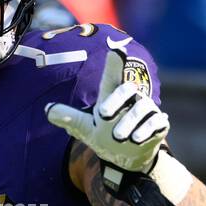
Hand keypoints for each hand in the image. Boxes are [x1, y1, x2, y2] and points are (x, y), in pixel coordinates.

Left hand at [45, 47, 168, 180]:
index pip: (112, 76)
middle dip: (116, 101)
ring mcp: (147, 111)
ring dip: (130, 122)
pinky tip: (137, 139)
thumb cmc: (106, 137)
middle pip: (127, 89)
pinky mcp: (159, 124)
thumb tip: (47, 111)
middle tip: (103, 117)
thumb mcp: (85, 129)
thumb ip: (70, 118)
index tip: (116, 48)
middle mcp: (131, 99)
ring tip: (120, 137)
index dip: (114, 62)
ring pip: (142, 108)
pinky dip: (147, 130)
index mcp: (113, 96)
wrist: (127, 158)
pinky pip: (157, 122)